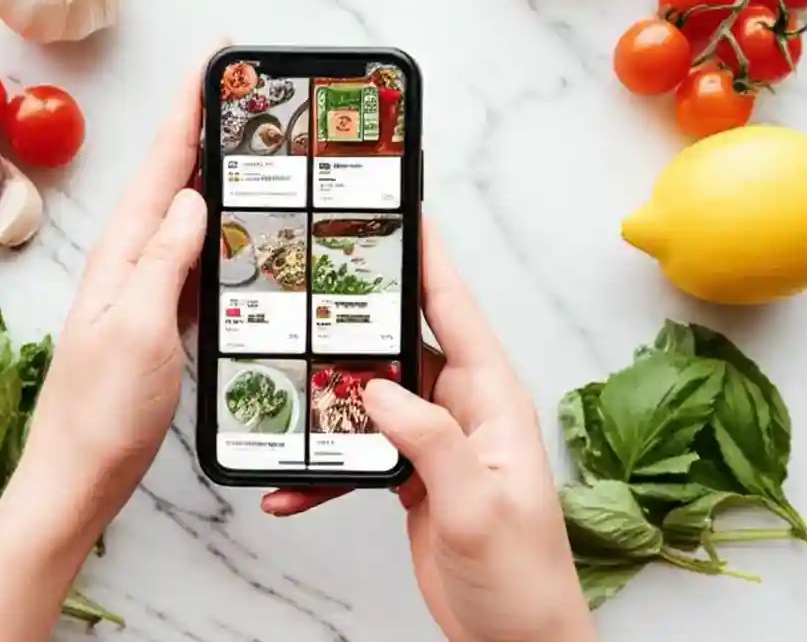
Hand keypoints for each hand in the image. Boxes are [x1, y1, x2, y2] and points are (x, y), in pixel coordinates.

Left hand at [0, 59, 209, 641]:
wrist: (76, 478)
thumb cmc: (103, 414)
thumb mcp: (139, 329)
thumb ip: (165, 260)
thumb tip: (196, 198)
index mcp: (121, 254)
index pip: (162, 164)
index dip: (191, 108)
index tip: (218, 60)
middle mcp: (127, 263)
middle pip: (171, 178)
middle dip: (205, 127)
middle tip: (247, 90)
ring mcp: (139, 291)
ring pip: (183, 215)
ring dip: (211, 173)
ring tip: (248, 143)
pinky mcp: (155, 320)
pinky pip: (190, 258)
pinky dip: (214, 231)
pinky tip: (234, 230)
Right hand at [262, 224, 592, 641]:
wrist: (514, 641)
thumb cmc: (522, 578)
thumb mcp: (478, 506)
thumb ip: (431, 442)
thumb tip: (377, 389)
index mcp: (492, 399)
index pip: (457, 309)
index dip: (428, 256)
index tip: (399, 208)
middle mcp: (463, 409)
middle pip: (403, 342)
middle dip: (356, 319)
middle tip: (310, 286)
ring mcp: (436, 442)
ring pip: (370, 396)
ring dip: (327, 403)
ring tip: (283, 394)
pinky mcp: (412, 475)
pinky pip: (359, 452)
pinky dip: (324, 469)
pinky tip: (291, 487)